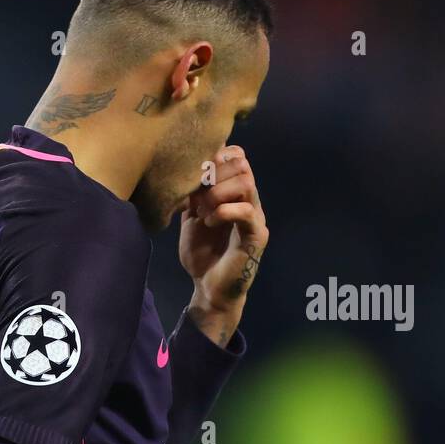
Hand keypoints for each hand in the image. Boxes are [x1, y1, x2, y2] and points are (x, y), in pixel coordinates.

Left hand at [178, 145, 266, 343]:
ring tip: (204, 210)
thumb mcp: (190, 216)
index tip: (196, 176)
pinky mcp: (257, 235)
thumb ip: (193, 192)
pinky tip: (210, 222)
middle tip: (197, 195)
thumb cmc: (201, 254)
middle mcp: (249, 200)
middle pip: (242, 163)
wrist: (209, 287)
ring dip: (218, 193)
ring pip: (247, 183)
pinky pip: (247, 211)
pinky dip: (224, 212)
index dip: (216, 157)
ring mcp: (256, 216)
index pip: (237, 156)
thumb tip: (187, 165)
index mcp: (235, 193)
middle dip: (214, 174)